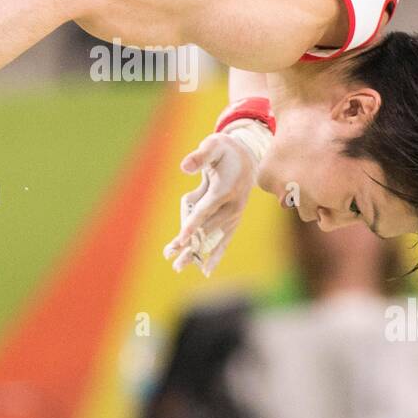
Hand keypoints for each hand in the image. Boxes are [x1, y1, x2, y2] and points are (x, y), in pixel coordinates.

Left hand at [163, 132, 259, 276]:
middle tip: (170, 255)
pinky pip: (224, 240)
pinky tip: (206, 270)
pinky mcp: (234, 220)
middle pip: (208, 228)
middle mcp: (233, 206)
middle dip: (189, 242)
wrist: (247, 156)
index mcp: (226, 189)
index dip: (193, 224)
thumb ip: (200, 156)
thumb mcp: (213, 146)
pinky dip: (215, 255)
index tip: (181, 238)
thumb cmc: (225, 150)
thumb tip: (184, 167)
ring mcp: (235, 215)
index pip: (206, 209)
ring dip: (197, 253)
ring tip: (178, 266)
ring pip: (214, 238)